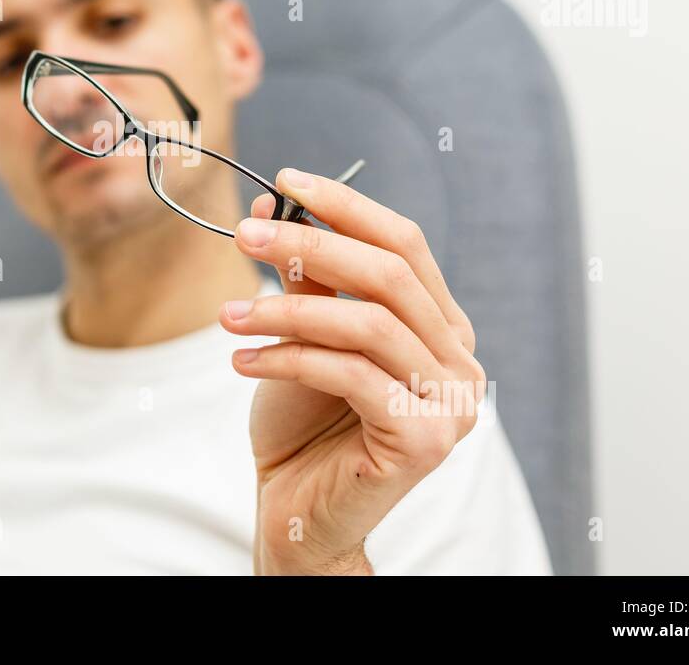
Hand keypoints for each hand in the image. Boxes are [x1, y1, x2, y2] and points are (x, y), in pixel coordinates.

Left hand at [220, 167, 483, 575]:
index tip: (287, 177)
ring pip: (369, 324)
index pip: (404, 244)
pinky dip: (288, 358)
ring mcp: (451, 403)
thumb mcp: (303, 335)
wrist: (299, 511)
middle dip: (310, 243)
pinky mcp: (425, 441)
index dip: (346, 205)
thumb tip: (277, 200)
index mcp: (440, 326)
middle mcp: (459, 360)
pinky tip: (242, 361)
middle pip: (388, 275)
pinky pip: (350, 375)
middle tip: (244, 233)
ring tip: (228, 315)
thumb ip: (306, 275)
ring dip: (287, 307)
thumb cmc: (304, 424)